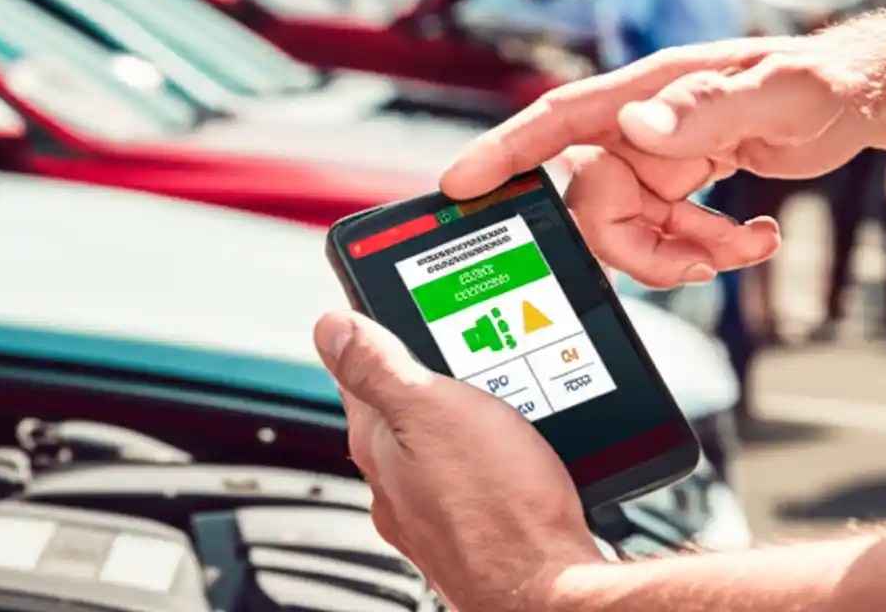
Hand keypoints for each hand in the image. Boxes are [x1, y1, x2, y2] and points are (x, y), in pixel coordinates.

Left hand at [314, 311, 601, 610]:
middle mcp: (397, 483)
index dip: (376, 331)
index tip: (397, 303)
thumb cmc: (499, 509)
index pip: (357, 372)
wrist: (554, 596)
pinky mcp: (477, 531)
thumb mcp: (433, 409)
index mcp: (377, 445)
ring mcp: (436, 511)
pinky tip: (523, 444)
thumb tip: (330, 326)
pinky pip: (477, 474)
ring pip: (443, 441)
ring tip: (507, 393)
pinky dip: (495, 451)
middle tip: (477, 348)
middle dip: (435, 372)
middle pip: (403, 406)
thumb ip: (379, 367)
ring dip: (468, 412)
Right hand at [443, 21, 885, 287]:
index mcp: (645, 94)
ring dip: (681, 253)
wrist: (857, 102)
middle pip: (591, 203)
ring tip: (741, 247)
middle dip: (638, 245)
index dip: (502, 153)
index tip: (459, 186)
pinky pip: (663, 235)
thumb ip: (706, 108)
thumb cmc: (822, 80)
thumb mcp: (778, 94)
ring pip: (625, 231)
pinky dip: (705, 249)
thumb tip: (636, 128)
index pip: (556, 122)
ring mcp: (652, 163)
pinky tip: (752, 238)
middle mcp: (636, 130)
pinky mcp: (673, 189)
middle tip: (696, 260)